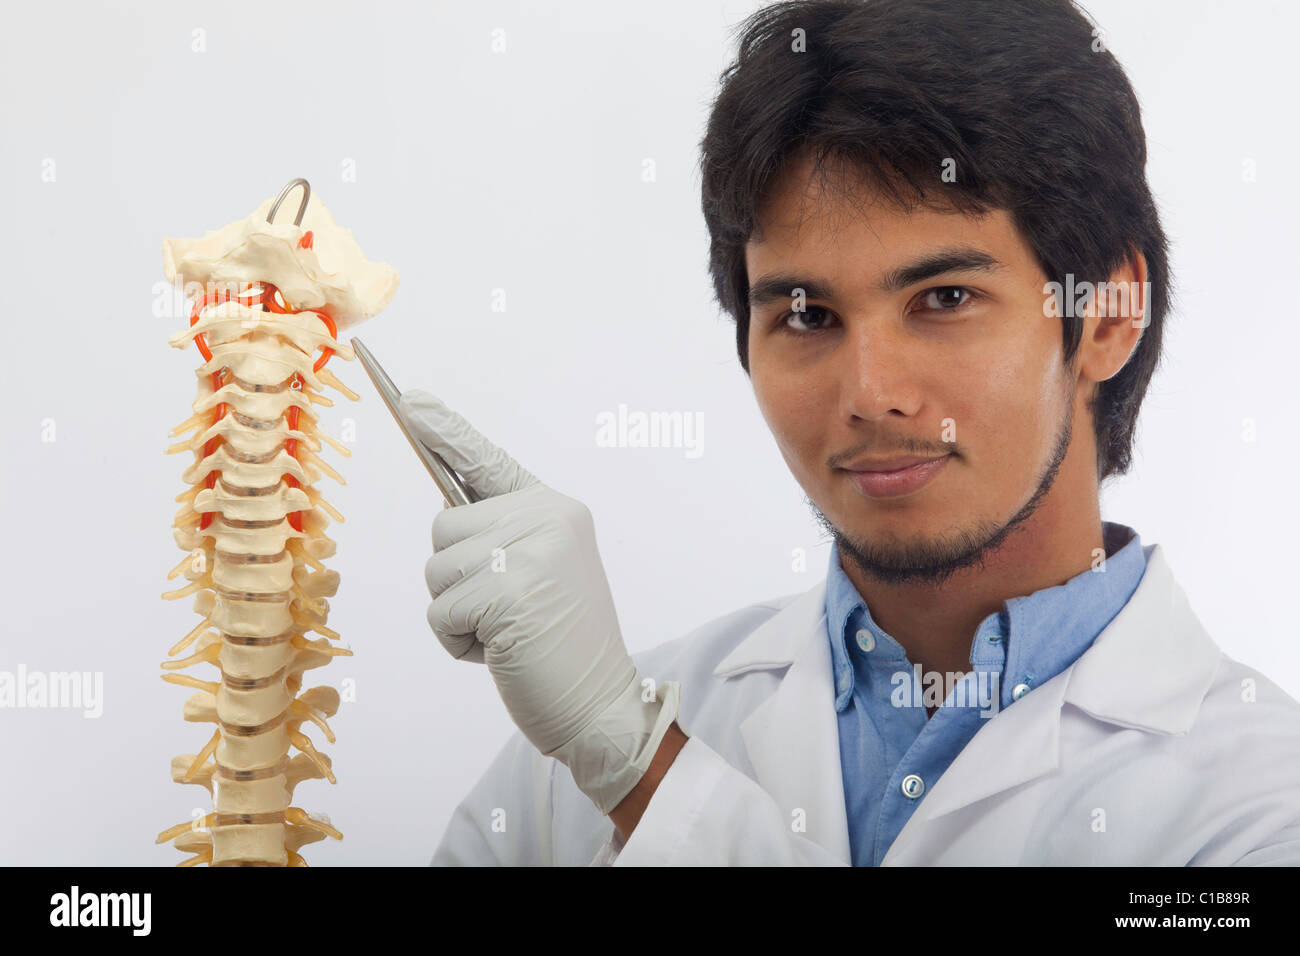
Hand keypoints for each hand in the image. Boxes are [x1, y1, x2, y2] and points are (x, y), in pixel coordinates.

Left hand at [397, 389, 680, 814]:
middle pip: (444, 528)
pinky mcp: (508, 591)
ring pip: (436, 569)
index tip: (411, 400)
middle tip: (509, 613)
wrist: (601, 704)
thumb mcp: (538, 574)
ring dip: (458, 614)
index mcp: (556, 509)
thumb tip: (448, 518)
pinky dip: (459, 643)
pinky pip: (440, 611)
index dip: (446, 430)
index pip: (488, 462)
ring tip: (507, 632)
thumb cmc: (560, 646)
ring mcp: (529, 551)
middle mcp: (546, 517)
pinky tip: (503, 651)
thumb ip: (502, 538)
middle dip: (457, 579)